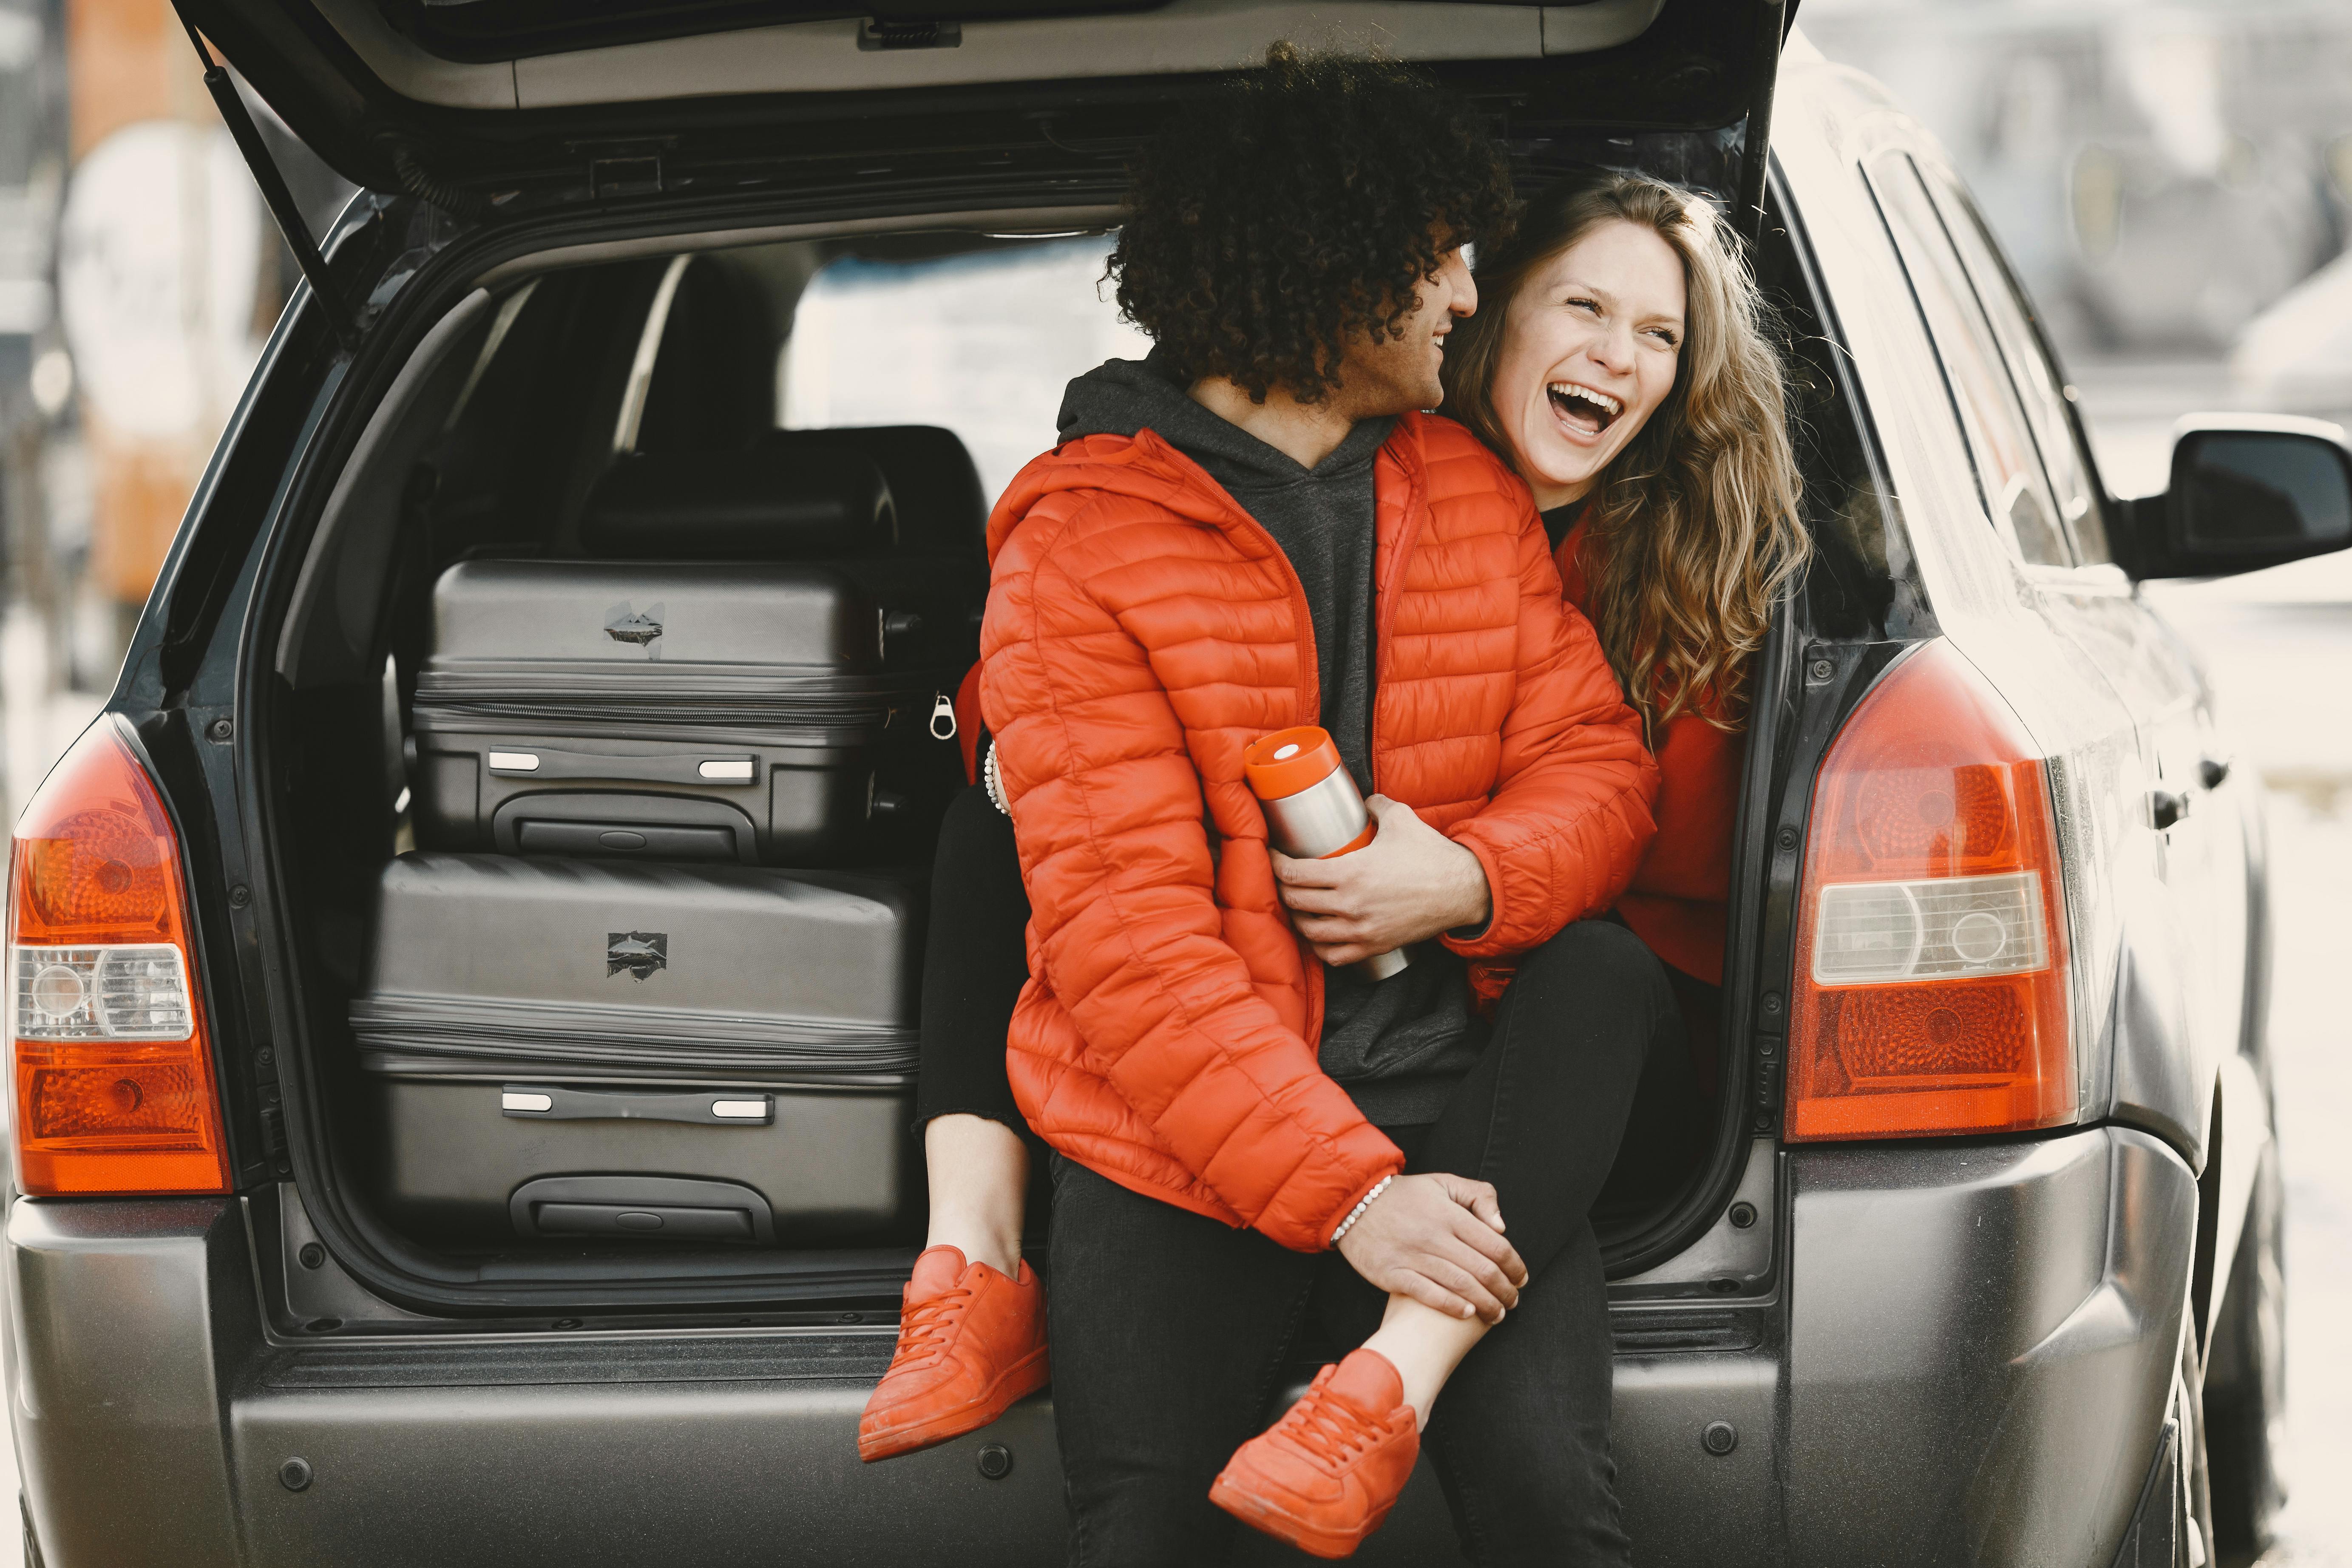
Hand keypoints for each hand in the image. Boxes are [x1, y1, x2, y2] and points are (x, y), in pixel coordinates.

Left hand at [1272, 796, 1491, 966]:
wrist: (1462, 891)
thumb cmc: (1431, 855)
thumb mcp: (1401, 818)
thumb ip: (1376, 805)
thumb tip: (1364, 800)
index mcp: (1350, 873)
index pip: (1293, 873)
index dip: (1275, 863)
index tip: (1272, 855)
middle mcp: (1350, 906)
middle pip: (1295, 902)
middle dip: (1282, 888)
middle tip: (1283, 877)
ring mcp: (1360, 930)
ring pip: (1309, 931)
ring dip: (1298, 918)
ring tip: (1298, 905)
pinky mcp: (1372, 946)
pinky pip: (1332, 956)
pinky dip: (1319, 946)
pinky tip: (1318, 934)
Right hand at [1335, 1173, 1527, 1322]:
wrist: (1352, 1203)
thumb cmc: (1403, 1196)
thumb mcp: (1443, 1183)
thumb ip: (1478, 1196)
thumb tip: (1501, 1225)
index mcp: (1450, 1215)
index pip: (1495, 1245)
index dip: (1514, 1265)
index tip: (1521, 1278)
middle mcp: (1434, 1236)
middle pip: (1483, 1270)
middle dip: (1505, 1291)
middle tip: (1512, 1301)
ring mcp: (1412, 1256)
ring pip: (1460, 1285)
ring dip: (1485, 1304)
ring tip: (1496, 1314)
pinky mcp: (1393, 1274)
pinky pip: (1428, 1294)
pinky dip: (1451, 1306)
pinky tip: (1467, 1313)